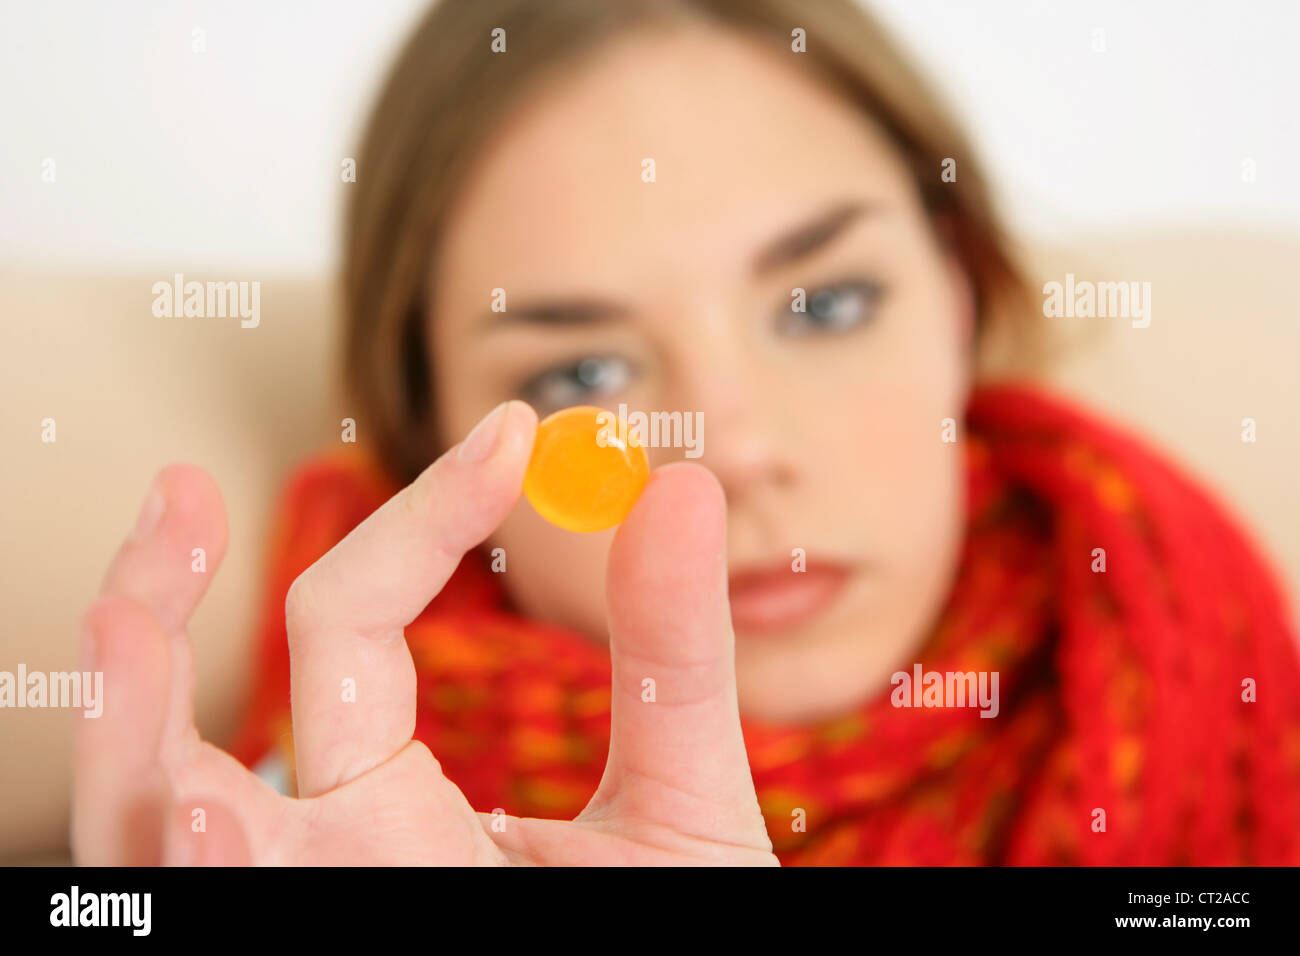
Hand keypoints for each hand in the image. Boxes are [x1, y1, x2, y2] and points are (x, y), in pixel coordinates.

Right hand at [72, 400, 776, 864]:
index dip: (420, 519)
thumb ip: (670, 653)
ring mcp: (309, 909)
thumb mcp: (680, 796)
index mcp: (394, 801)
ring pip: (148, 834)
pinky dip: (166, 869)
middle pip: (185, 734)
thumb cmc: (675, 933)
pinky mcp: (306, 951)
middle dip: (156, 613)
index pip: (352, 626)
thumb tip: (674, 482)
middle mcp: (325, 855)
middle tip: (179, 494)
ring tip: (122, 623)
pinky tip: (193, 819)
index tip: (510, 435)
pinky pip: (194, 919)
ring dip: (120, 737)